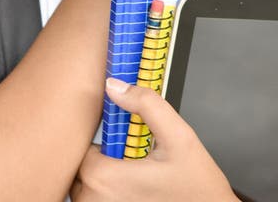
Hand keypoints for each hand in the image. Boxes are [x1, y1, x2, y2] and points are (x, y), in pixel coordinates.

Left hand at [70, 80, 238, 201]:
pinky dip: (106, 194)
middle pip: (78, 174)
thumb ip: (146, 105)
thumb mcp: (179, 136)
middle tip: (123, 155)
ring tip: (128, 172)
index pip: (79, 152)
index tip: (114, 139)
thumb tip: (114, 85)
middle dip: (96, 160)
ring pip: (85, 192)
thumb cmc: (198, 186)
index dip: (94, 141)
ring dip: (99, 180)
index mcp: (109, 180)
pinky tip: (131, 189)